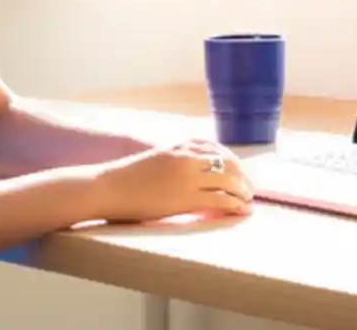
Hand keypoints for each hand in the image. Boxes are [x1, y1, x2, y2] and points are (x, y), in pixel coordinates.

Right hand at [92, 139, 253, 221]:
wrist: (108, 187)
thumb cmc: (126, 178)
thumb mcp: (155, 159)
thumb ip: (175, 161)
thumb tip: (191, 172)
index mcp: (179, 145)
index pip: (216, 148)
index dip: (232, 160)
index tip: (239, 171)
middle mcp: (187, 157)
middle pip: (227, 162)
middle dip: (242, 176)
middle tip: (248, 189)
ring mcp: (188, 176)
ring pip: (228, 180)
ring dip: (242, 191)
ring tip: (247, 201)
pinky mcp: (186, 197)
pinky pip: (220, 199)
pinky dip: (235, 204)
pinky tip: (241, 210)